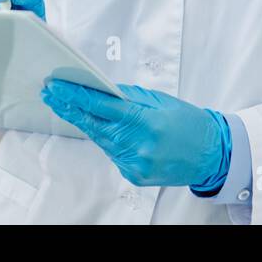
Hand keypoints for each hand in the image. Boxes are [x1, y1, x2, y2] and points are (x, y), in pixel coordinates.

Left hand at [41, 80, 228, 188]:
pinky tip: (101, 128)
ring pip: (100, 140)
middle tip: (50, 95)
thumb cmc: (189, 123)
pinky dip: (106, 139)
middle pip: (93, 125)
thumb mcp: (161, 100)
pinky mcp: (134, 175)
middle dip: (70, 108)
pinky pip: (112, 153)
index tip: (55, 87)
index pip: (100, 106)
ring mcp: (135, 164)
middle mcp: (138, 145)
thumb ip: (130, 96)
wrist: (211, 154)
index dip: (75, 96)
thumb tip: (103, 89)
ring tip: (67, 106)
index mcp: (146, 121)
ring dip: (85, 123)